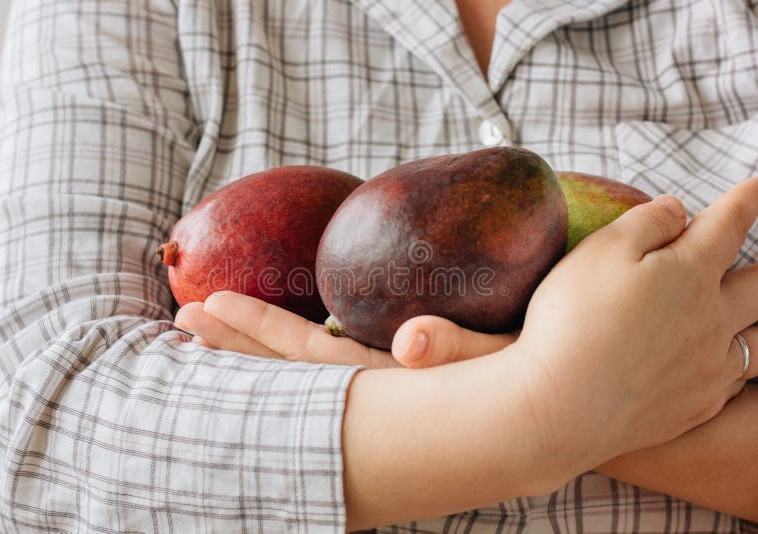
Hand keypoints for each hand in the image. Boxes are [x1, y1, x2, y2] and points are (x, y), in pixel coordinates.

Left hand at [174, 291, 515, 367]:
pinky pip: (337, 364)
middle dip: (238, 346)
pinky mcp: (405, 375)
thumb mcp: (505, 359)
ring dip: (258, 348)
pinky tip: (282, 340)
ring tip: (210, 329)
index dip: (256, 334)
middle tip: (184, 321)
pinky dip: (298, 350)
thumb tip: (410, 343)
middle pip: (293, 371)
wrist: (574, 409)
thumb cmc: (548, 375)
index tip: (206, 309)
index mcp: (395, 386)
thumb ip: (459, 348)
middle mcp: (384, 392)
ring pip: (308, 371)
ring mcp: (390, 387)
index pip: (308, 361)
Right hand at [512, 178, 757, 465]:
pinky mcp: (695, 408)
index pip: (729, 225)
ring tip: (749, 318)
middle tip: (755, 268)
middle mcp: (712, 320)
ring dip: (756, 323)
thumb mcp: (599, 250)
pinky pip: (734, 384)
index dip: (747, 200)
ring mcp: (708, 369)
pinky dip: (735, 368)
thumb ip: (645, 221)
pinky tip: (722, 368)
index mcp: (690, 273)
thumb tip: (677, 208)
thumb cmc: (573, 321)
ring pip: (757, 342)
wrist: (560, 407)